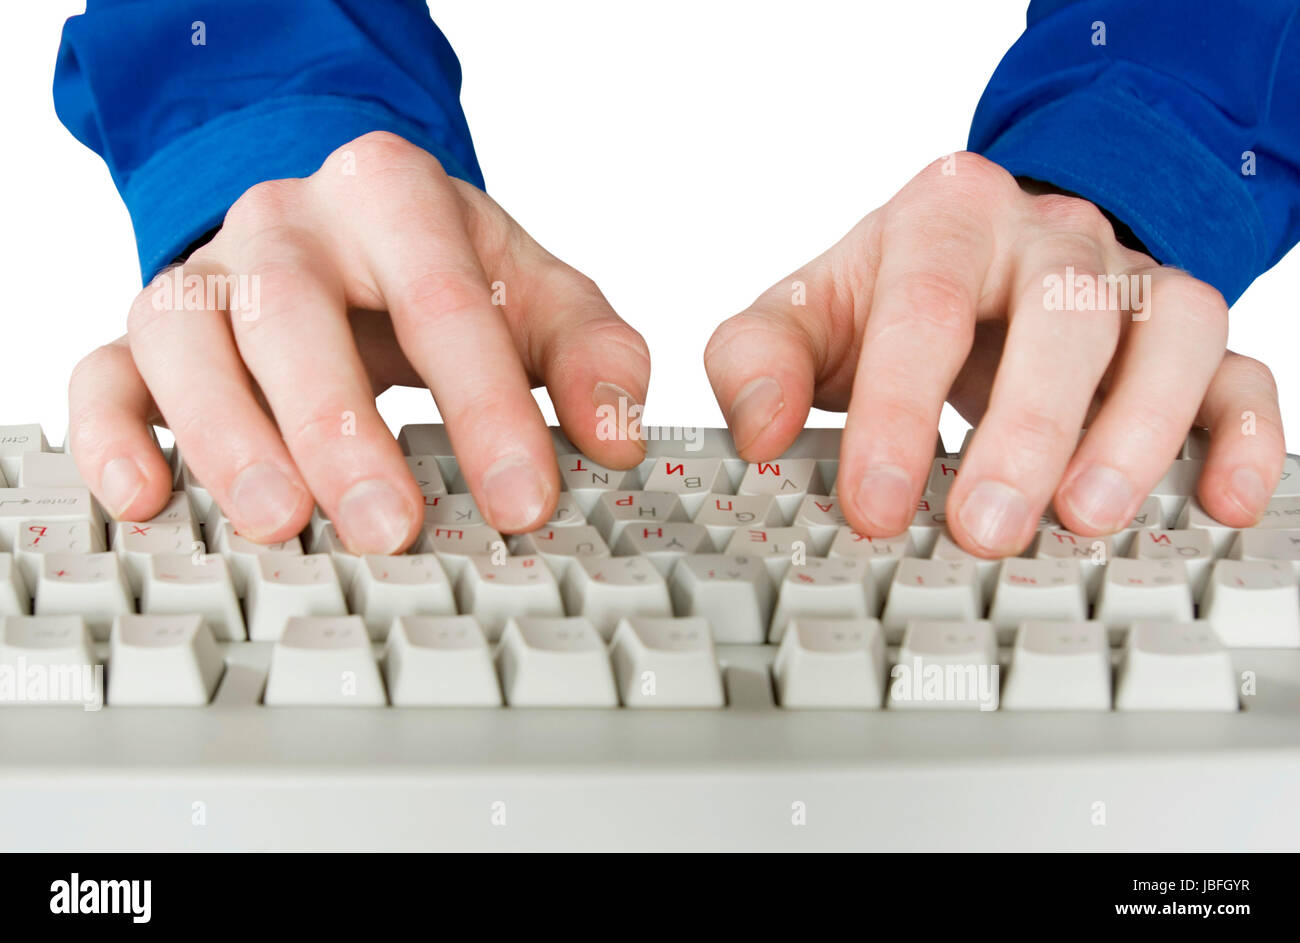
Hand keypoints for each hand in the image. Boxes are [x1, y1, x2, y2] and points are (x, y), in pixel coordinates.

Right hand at [69, 131, 649, 551]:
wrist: (351, 230)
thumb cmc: (449, 273)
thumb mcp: (539, 296)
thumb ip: (592, 356)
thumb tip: (616, 440)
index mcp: (394, 198)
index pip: (442, 298)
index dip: (486, 406)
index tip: (522, 502)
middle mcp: (286, 226)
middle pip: (293, 311)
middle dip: (339, 428)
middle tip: (386, 527)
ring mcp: (208, 275)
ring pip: (184, 336)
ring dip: (226, 436)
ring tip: (277, 523)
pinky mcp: (148, 334)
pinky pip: (106, 373)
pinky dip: (114, 436)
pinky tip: (149, 501)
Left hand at [704, 152, 1283, 556]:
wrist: (968, 254)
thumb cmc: (882, 298)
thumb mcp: (800, 315)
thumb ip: (757, 362)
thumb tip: (762, 435)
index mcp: (945, 218)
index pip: (926, 305)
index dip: (898, 410)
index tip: (873, 505)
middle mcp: (1050, 237)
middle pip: (1063, 312)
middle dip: (1026, 428)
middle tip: (987, 529)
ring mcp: (1128, 281)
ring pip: (1172, 329)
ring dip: (1138, 429)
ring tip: (1087, 517)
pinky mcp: (1180, 338)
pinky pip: (1238, 372)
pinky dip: (1239, 435)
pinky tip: (1218, 502)